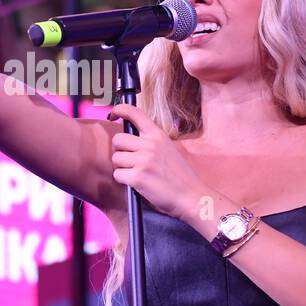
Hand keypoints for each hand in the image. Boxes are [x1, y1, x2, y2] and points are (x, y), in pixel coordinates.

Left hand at [106, 104, 209, 220]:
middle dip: (119, 150)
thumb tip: (130, 139)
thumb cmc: (180, 176)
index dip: (120, 109)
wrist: (192, 196)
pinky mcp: (138, 177)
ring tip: (135, 173)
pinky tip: (136, 183)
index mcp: (158, 135)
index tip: (114, 113)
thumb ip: (151, 142)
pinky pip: (118, 175)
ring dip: (121, 167)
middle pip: (118, 139)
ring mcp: (144, 161)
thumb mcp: (169, 150)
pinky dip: (123, 181)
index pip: (135, 113)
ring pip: (116, 158)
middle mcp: (150, 145)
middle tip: (128, 160)